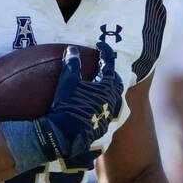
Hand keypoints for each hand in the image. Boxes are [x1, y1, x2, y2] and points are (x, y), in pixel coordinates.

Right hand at [35, 38, 123, 162]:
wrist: (65, 136)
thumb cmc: (68, 106)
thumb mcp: (68, 82)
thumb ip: (72, 63)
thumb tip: (72, 49)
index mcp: (107, 87)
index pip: (109, 64)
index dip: (104, 52)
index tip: (99, 45)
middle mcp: (113, 101)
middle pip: (117, 83)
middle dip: (112, 73)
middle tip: (105, 68)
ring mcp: (109, 116)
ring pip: (115, 99)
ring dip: (109, 91)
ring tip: (102, 87)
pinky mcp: (103, 128)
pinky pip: (107, 113)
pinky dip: (103, 105)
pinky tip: (95, 106)